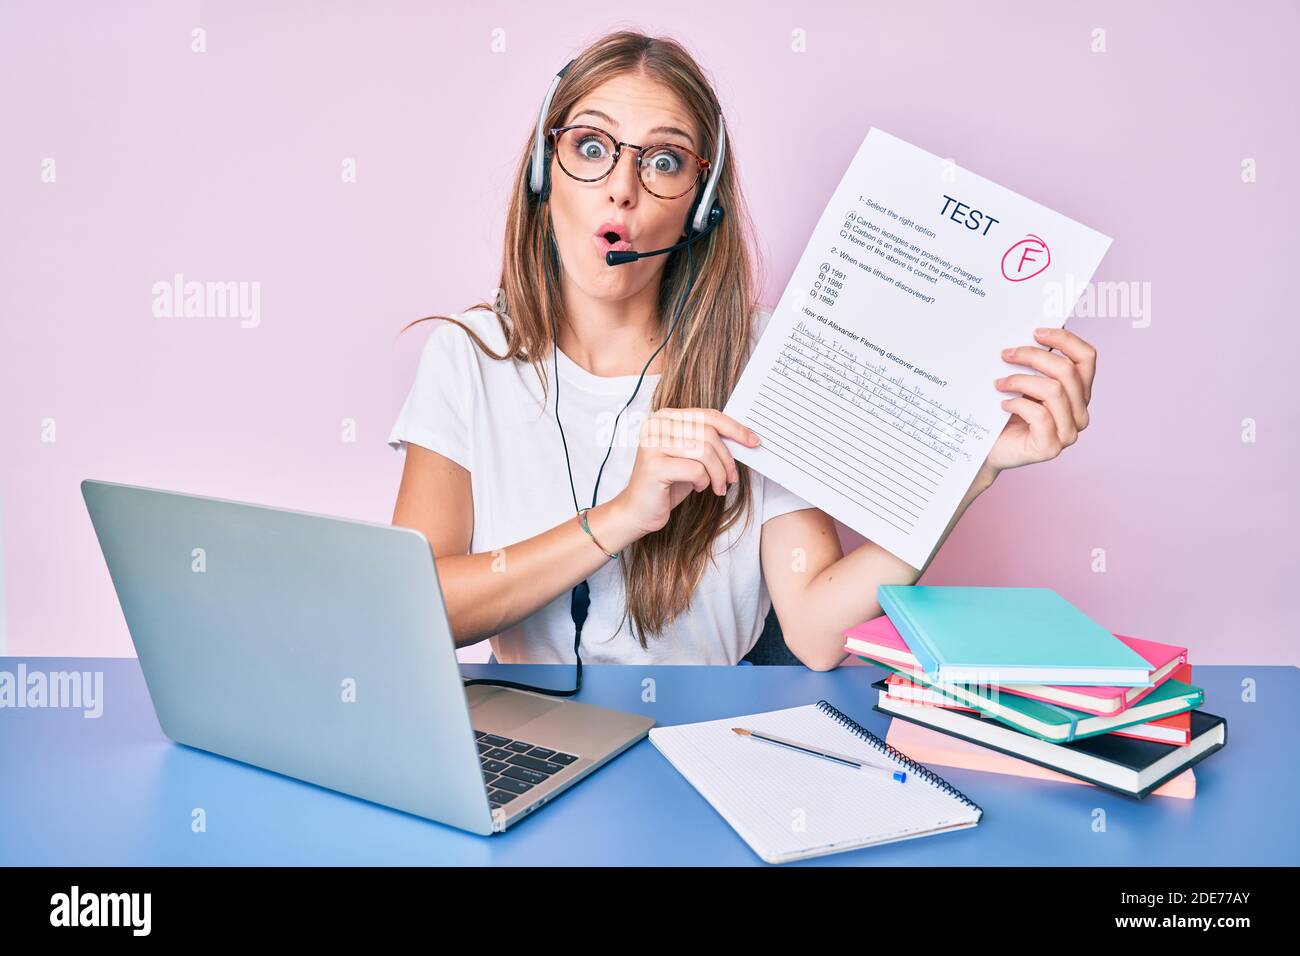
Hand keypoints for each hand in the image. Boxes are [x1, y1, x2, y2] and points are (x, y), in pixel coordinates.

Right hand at [614, 407, 759, 535]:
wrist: (638, 510)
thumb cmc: (667, 483)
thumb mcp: (691, 457)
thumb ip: (708, 442)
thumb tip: (743, 438)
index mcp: (665, 417)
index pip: (708, 415)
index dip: (735, 428)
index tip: (753, 441)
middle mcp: (656, 425)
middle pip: (708, 434)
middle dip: (727, 459)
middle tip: (732, 477)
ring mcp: (652, 444)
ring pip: (704, 452)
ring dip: (718, 474)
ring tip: (717, 486)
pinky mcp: (654, 466)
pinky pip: (695, 470)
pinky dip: (704, 482)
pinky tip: (699, 488)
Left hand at [985, 327, 1096, 476]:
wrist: (987, 450)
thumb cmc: (1004, 416)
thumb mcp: (1023, 384)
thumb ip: (1034, 366)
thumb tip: (1028, 335)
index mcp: (1078, 393)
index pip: (1086, 358)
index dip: (1065, 340)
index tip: (1036, 332)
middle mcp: (1079, 412)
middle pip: (1067, 371)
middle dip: (1034, 356)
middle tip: (1006, 354)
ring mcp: (1068, 432)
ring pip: (1054, 391)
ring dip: (1021, 380)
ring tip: (999, 383)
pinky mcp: (1051, 447)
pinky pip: (1040, 415)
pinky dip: (1018, 404)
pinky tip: (1004, 404)